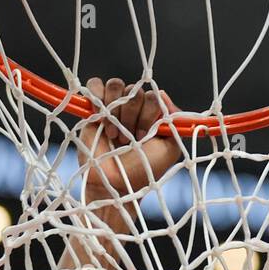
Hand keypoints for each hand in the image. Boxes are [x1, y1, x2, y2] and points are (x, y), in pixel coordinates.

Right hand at [82, 77, 182, 199]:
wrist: (114, 185)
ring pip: (116, 85)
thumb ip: (175, 121)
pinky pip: (95, 84)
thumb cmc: (142, 171)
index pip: (154, 96)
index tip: (144, 136)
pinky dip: (97, 96)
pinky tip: (99, 118)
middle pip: (135, 91)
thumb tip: (163, 94)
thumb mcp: (170, 149)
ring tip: (114, 135)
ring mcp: (113, 108)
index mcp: (152, 116)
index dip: (149, 114)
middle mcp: (134, 110)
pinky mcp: (93, 109)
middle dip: (132, 116)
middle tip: (128, 140)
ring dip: (115, 110)